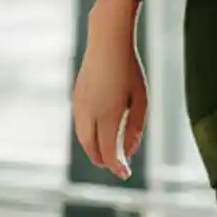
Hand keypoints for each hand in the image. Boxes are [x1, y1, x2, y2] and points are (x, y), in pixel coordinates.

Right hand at [72, 0, 147, 179]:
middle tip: (117, 165)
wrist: (107, 43)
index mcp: (108, 115)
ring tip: (108, 152)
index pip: (109, 152)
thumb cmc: (129, 70)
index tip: (125, 174)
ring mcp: (80, 106)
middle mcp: (90, 113)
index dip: (117, 166)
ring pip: (83, 138)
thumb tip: (128, 151)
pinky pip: (80, 125)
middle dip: (104, 160)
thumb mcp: (140, 98)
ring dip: (94, 149)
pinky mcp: (76, 98)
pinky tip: (99, 133)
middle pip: (92, 149)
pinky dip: (88, 135)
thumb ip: (135, 126)